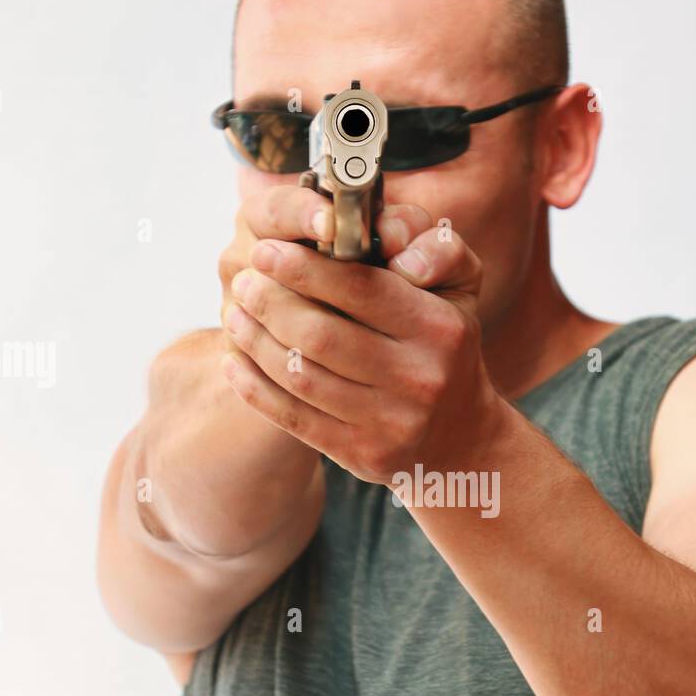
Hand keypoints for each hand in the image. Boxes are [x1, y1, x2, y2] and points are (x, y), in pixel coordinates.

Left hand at [220, 195, 504, 483]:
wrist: (461, 436)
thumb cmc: (446, 347)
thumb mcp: (460, 290)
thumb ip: (434, 248)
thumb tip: (392, 241)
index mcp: (440, 329)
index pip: (360, 290)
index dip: (304, 268)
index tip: (266, 250)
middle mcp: (420, 378)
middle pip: (321, 335)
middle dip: (270, 303)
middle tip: (243, 282)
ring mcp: (391, 423)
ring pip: (301, 377)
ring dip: (255, 341)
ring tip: (235, 314)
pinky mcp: (362, 455)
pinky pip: (294, 417)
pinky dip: (255, 388)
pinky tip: (235, 362)